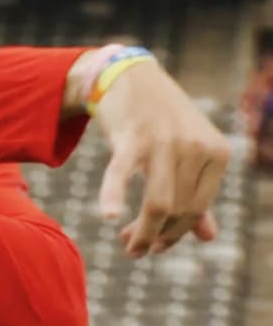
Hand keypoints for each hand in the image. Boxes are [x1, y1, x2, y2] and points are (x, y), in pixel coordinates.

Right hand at [94, 60, 230, 257]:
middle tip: (135, 250)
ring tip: (128, 245)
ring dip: (142, 231)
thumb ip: (197, 192)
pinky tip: (108, 215)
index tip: (154, 246)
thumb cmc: (159, 119)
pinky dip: (114, 195)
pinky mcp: (132, 136)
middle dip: (156, 236)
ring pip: (158, 202)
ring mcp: (165, 141)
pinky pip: (123, 173)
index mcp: (217, 152)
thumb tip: (208, 238)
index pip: (197, 208)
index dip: (175, 233)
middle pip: (179, 209)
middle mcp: (195, 147)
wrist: (129, 76)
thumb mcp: (186, 153)